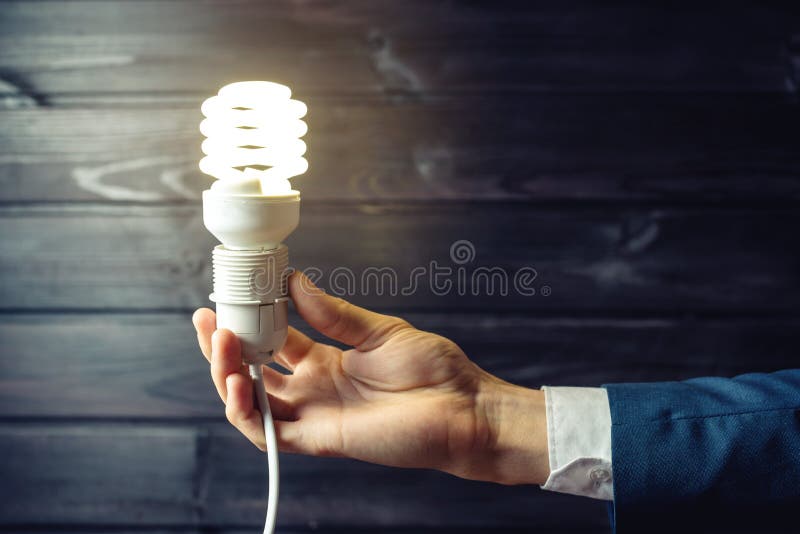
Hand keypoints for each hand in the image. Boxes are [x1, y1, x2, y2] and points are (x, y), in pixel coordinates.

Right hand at [193, 272, 548, 484]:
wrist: (464, 407)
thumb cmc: (433, 368)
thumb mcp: (380, 330)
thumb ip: (334, 314)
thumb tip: (295, 282)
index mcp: (325, 359)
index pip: (273, 339)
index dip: (248, 320)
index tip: (232, 292)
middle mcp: (313, 387)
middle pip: (252, 369)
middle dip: (223, 346)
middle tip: (205, 318)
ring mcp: (315, 414)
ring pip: (251, 401)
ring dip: (226, 375)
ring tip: (216, 342)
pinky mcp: (322, 439)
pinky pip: (271, 433)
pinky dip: (247, 413)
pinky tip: (236, 382)